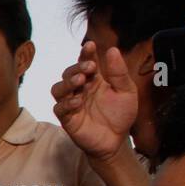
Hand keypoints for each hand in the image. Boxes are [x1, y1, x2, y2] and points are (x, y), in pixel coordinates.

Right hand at [50, 41, 136, 161]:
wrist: (117, 140)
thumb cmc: (121, 114)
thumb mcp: (127, 91)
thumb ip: (119, 72)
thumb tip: (112, 50)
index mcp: (94, 80)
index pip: (86, 62)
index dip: (86, 53)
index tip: (90, 45)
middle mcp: (80, 89)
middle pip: (68, 73)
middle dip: (76, 68)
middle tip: (89, 67)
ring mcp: (72, 104)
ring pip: (57, 89)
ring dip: (67, 83)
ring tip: (80, 81)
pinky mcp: (67, 119)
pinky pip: (59, 109)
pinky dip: (66, 103)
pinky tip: (78, 102)